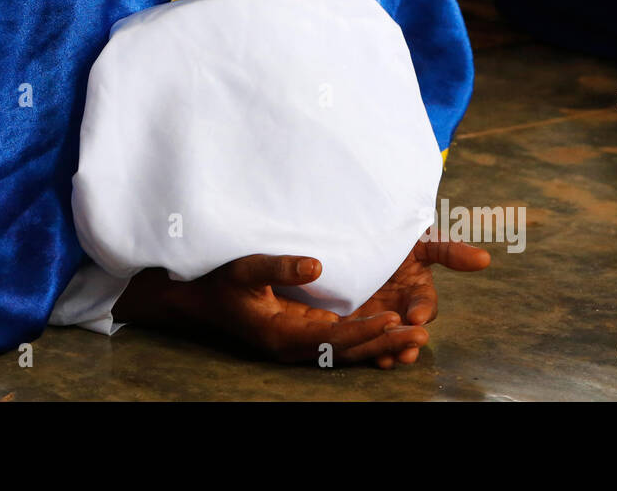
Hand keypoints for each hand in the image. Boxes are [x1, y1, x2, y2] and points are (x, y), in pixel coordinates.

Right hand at [115, 254, 428, 366]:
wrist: (196, 299)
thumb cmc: (219, 280)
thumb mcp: (245, 268)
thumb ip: (279, 268)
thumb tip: (318, 265)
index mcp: (281, 334)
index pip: (331, 336)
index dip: (363, 329)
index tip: (393, 319)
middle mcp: (292, 346)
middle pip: (345, 350)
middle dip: (383, 342)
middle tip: (420, 334)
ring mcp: (296, 344)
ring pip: (346, 351)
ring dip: (380, 344)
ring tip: (415, 337)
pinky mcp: (300, 336)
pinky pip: (338, 344)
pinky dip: (365, 341)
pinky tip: (388, 333)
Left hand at [347, 239, 490, 367]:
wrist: (353, 236)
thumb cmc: (393, 236)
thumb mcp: (420, 240)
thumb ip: (449, 250)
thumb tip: (485, 258)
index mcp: (417, 292)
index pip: (424, 305)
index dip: (422, 310)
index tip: (416, 316)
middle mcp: (399, 309)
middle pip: (406, 331)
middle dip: (407, 342)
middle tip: (406, 353)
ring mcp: (376, 317)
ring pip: (385, 340)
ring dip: (387, 352)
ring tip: (387, 360)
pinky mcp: (352, 320)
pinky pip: (357, 339)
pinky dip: (359, 347)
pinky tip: (357, 352)